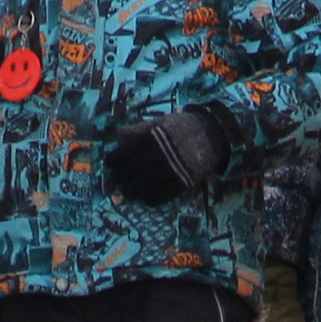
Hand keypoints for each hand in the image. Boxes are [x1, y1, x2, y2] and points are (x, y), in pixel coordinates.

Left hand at [106, 104, 236, 204]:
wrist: (213, 135)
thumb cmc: (182, 127)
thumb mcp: (160, 122)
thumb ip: (138, 130)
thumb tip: (117, 136)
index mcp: (154, 138)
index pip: (128, 151)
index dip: (115, 159)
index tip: (108, 163)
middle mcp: (163, 154)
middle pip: (134, 170)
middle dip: (121, 177)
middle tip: (114, 180)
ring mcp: (174, 169)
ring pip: (147, 185)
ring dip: (133, 191)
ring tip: (127, 192)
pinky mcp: (184, 182)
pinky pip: (164, 195)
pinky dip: (152, 199)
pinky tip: (145, 199)